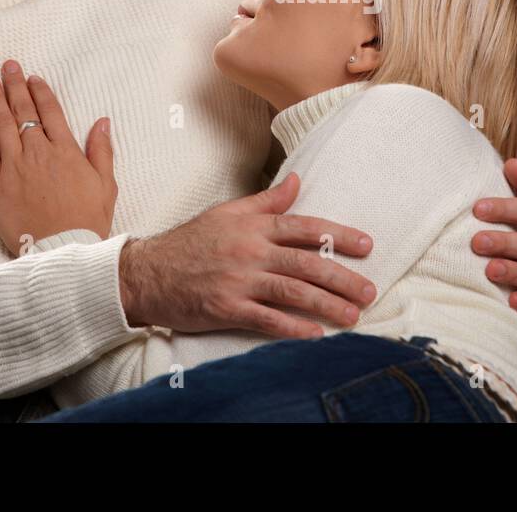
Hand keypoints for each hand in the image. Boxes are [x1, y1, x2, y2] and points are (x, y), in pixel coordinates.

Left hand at [0, 59, 116, 256]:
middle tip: (7, 66)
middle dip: (14, 86)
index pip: (49, 112)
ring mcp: (13, 167)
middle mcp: (37, 153)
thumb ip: (101, 150)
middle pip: (23, 111)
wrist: (63, 251)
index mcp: (65, 151)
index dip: (40, 92)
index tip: (32, 77)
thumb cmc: (87, 220)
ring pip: (1, 125)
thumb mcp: (106, 184)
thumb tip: (101, 122)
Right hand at [119, 173, 378, 339]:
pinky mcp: (227, 309)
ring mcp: (239, 281)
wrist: (147, 272)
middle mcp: (251, 251)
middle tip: (370, 290)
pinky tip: (316, 335)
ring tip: (354, 315)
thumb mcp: (227, 212)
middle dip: (343, 277)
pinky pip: (266, 319)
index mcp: (253, 226)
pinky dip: (293, 328)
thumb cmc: (189, 242)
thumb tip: (298, 181)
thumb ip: (266, 200)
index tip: (367, 245)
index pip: (306, 228)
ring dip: (327, 304)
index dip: (339, 236)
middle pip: (307, 263)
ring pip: (293, 292)